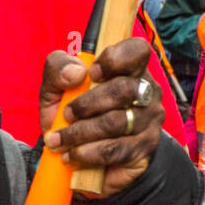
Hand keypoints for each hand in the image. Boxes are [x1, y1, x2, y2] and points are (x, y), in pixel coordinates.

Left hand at [39, 37, 162, 196]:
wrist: (80, 151)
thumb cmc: (71, 110)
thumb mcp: (55, 86)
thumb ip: (57, 68)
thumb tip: (76, 72)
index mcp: (129, 67)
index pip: (138, 50)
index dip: (115, 59)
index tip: (91, 73)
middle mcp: (146, 91)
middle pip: (124, 89)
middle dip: (87, 104)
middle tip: (66, 114)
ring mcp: (149, 120)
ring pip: (117, 122)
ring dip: (81, 132)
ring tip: (60, 140)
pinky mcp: (145, 148)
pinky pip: (117, 150)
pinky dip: (88, 153)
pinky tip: (73, 154)